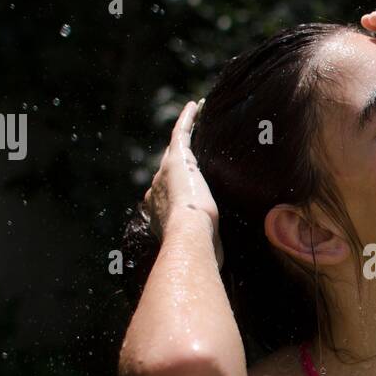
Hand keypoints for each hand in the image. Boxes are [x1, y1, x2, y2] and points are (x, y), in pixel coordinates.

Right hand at [142, 100, 223, 266]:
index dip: (175, 194)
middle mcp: (156, 192)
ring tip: (194, 122)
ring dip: (185, 135)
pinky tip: (197, 106)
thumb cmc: (196, 253)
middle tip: (187, 151)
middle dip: (176, 162)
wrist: (189, 236)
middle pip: (167, 171)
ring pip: (175, 149)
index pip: (167, 199)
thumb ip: (207, 255)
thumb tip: (218, 269)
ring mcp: (164, 173)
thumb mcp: (202, 255)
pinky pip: (182, 132)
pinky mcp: (178, 158)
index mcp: (159, 216)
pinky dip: (189, 118)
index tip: (184, 192)